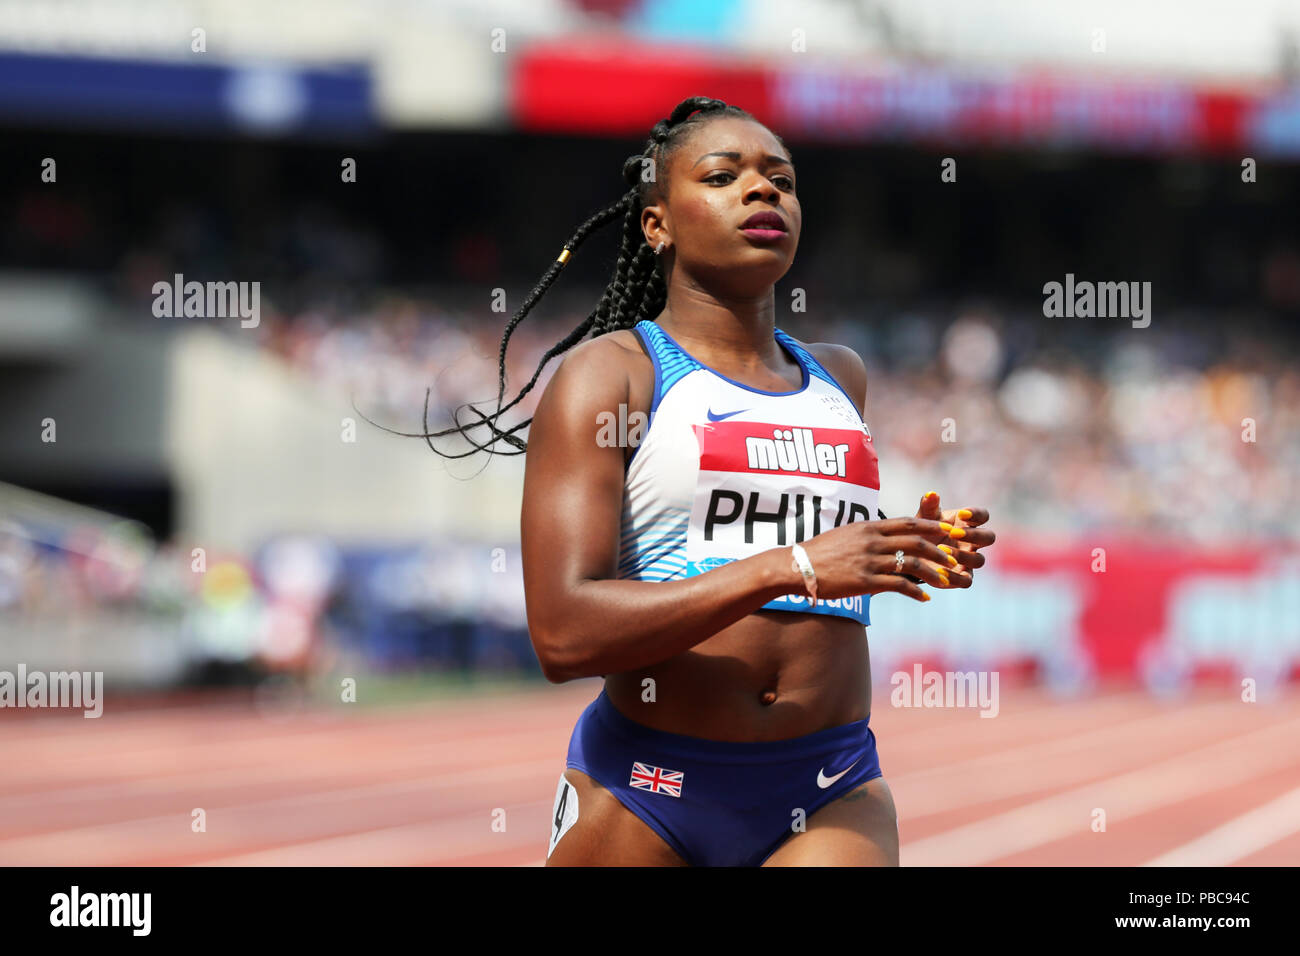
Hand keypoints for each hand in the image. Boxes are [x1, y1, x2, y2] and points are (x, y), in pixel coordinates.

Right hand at [798, 517, 955, 603]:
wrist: (798, 566)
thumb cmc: (821, 552)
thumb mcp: (846, 535)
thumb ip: (868, 535)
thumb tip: (885, 536)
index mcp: (869, 527)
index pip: (908, 522)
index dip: (932, 525)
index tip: (949, 529)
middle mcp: (872, 541)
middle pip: (915, 541)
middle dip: (939, 550)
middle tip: (954, 557)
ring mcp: (869, 561)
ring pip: (911, 564)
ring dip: (933, 572)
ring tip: (946, 580)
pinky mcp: (864, 581)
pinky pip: (897, 585)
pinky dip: (915, 591)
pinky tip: (924, 597)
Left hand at [916, 491, 994, 585]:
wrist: (913, 553)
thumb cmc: (924, 530)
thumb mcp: (924, 517)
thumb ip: (928, 506)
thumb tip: (931, 494)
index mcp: (968, 523)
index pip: (983, 515)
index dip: (977, 514)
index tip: (962, 513)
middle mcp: (973, 542)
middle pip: (989, 537)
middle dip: (975, 535)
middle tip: (954, 532)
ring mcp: (969, 560)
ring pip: (979, 560)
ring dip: (963, 555)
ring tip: (942, 550)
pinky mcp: (961, 577)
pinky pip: (967, 581)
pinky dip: (955, 577)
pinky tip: (939, 571)